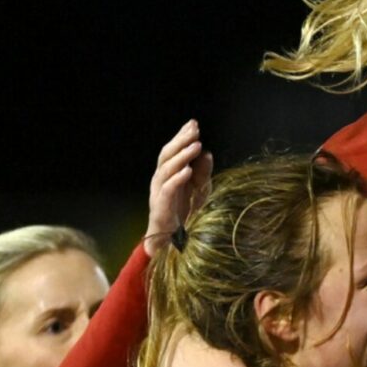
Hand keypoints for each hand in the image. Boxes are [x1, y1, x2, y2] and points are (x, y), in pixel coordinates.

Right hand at [144, 119, 212, 255]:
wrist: (173, 243)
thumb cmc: (186, 214)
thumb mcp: (200, 190)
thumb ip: (202, 172)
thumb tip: (207, 153)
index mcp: (169, 174)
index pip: (173, 151)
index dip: (182, 137)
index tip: (194, 124)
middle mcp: (160, 180)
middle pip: (167, 155)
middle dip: (181, 141)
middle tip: (194, 130)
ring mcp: (158, 193)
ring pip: (166, 169)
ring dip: (182, 156)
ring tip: (195, 146)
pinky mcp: (161, 207)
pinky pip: (167, 189)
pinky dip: (177, 179)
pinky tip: (188, 171)